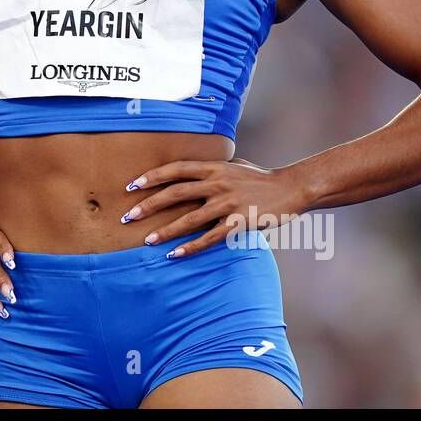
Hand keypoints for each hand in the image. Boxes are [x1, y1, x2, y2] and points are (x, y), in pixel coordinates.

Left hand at [120, 157, 306, 257]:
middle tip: (128, 217)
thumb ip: (213, 167)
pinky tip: (174, 254)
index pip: (175, 169)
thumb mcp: (235, 165)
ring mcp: (227, 202)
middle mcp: (217, 182)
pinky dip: (190, 247)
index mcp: (214, 166)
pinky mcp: (238, 222)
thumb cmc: (261, 177)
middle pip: (175, 193)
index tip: (131, 186)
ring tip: (147, 240)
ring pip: (189, 218)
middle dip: (149, 205)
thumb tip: (194, 170)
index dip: (152, 177)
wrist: (292, 188)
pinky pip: (209, 238)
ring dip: (165, 230)